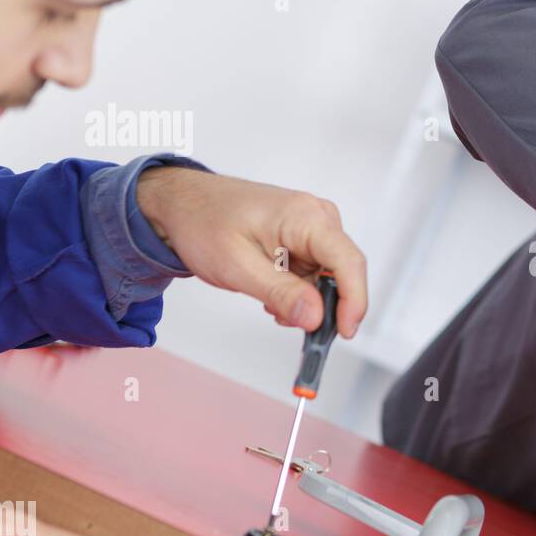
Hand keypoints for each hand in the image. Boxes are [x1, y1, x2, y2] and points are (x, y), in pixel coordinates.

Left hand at [136, 166, 367, 337]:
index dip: (354, 302)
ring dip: (306, 300)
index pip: (348, 263)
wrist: (182, 204)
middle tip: (294, 326)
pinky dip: (299, 291)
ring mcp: (313, 227)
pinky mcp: (305, 237)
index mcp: (307, 217)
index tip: (344, 332)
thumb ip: (281, 293)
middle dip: (324, 306)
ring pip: (329, 277)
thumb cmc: (203, 222)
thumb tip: (316, 317)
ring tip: (270, 303)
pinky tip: (271, 293)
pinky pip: (316, 272)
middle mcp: (319, 218)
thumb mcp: (238, 266)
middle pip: (342, 273)